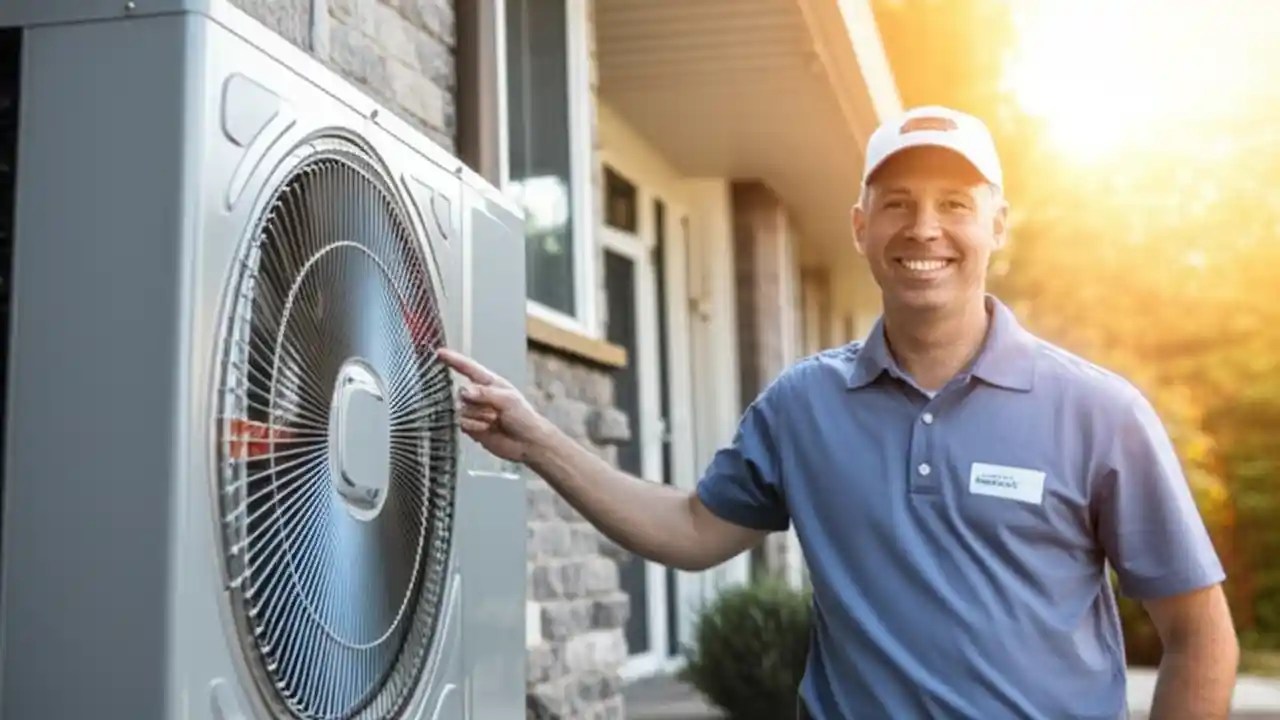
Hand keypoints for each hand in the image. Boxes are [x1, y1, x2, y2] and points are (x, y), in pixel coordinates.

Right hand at [436, 347, 553, 462]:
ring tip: (494, 421)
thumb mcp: (508, 399)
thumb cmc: (523, 417)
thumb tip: (464, 392)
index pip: (468, 368)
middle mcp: (479, 395)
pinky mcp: (470, 426)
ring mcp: (474, 411)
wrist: (526, 443)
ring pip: (460, 409)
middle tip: (495, 411)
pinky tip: (487, 428)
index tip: (439, 353)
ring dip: (478, 416)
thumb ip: (485, 393)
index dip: (453, 360)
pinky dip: (474, 426)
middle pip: (461, 392)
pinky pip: (461, 423)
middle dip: (476, 403)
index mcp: (489, 383)